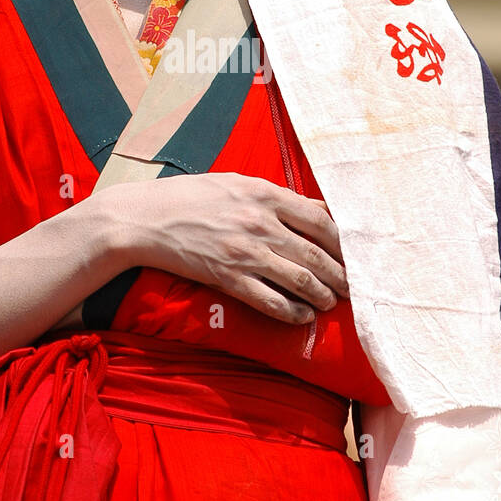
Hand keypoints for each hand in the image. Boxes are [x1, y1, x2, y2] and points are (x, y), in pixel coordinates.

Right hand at [107, 172, 349, 324]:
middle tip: (352, 287)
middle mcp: (260, 223)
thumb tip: (317, 209)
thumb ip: (277, 195)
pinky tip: (302, 317)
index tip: (355, 255)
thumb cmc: (191, 196)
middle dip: (340, 275)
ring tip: (330, 303)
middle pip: (316, 254)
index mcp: (265, 194)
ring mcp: (245, 253)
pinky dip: (292, 313)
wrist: (145, 218)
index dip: (344, 242)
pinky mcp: (228, 278)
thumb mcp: (237, 182)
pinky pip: (270, 301)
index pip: (321, 221)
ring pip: (300, 280)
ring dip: (322, 296)